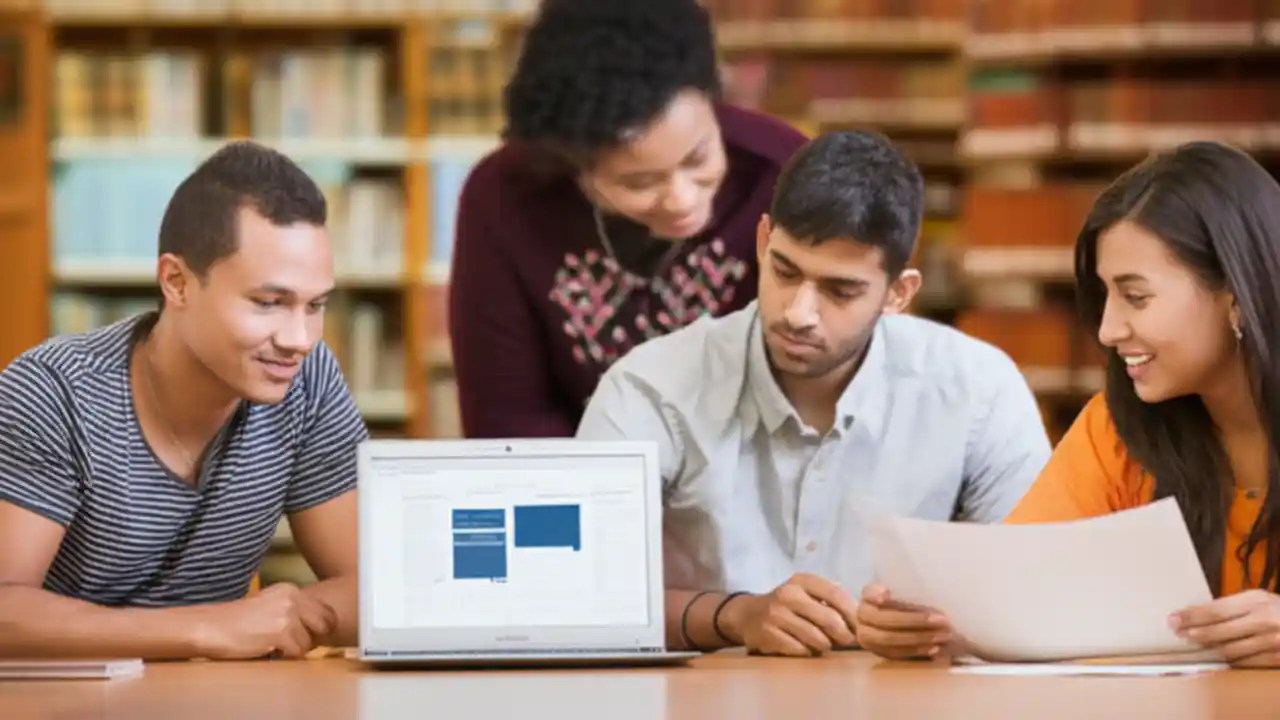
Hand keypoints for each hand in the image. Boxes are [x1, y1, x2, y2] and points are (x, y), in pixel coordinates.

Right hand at [193, 582, 337, 659]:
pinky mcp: (280, 632)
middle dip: (312, 638)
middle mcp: (293, 598)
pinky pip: (296, 652)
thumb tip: (320, 628)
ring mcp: (288, 615)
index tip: (306, 635)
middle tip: (292, 644)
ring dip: (294, 649)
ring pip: (309, 642)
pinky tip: (267, 650)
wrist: (210, 627)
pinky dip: (284, 656)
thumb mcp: (270, 605)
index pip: (325, 610)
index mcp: (291, 589)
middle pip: (324, 625)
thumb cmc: (237, 621)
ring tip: (272, 646)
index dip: (318, 627)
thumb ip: (295, 611)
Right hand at [720, 573, 857, 655]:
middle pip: (830, 619)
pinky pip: (801, 650)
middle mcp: (788, 594)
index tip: (861, 625)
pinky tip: (805, 647)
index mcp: (802, 580)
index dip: (852, 613)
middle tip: (847, 640)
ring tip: (824, 643)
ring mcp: (776, 615)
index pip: (836, 593)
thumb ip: (831, 599)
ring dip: (826, 645)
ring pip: (817, 638)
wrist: (748, 615)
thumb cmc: (787, 605)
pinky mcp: (769, 635)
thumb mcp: (805, 592)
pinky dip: (808, 652)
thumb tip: (862, 618)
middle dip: (844, 634)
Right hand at [855, 584, 951, 660]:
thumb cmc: (894, 604)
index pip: (869, 594)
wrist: (877, 624)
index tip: (888, 592)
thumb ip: (896, 590)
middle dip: (915, 621)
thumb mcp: (894, 592)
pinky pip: (896, 654)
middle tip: (942, 620)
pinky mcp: (878, 653)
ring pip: (890, 640)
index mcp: (866, 599)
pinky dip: (916, 651)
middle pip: (885, 620)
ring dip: (919, 638)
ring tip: (943, 635)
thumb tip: (894, 590)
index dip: (876, 594)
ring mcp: (867, 638)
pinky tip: (934, 648)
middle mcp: (861, 619)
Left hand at [1171, 590, 1279, 667]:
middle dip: (1194, 633)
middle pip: (1219, 631)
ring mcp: (1272, 641)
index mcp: (1257, 600)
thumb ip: (1236, 606)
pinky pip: (1246, 662)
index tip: (1173, 618)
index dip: (1192, 616)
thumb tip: (1200, 614)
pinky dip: (1230, 660)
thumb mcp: (1262, 600)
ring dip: (1209, 649)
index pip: (1216, 610)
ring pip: (1230, 650)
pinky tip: (1217, 657)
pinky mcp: (1278, 658)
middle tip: (1177, 633)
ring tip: (1193, 645)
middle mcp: (1264, 620)